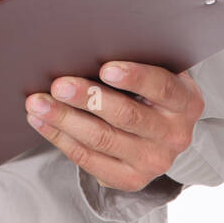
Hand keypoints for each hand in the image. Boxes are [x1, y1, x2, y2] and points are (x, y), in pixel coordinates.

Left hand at [25, 61, 203, 190]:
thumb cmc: (150, 90)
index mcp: (186, 102)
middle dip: (88, 98)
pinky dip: (61, 138)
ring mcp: (154, 162)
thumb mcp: (157, 71)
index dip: (135, 77)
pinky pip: (89, 160)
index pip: (162, 87)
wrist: (161, 132)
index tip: (106, 68)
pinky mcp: (130, 179)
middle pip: (126, 115)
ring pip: (102, 139)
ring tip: (38, 102)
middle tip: (58, 84)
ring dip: (64, 119)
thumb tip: (88, 42)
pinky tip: (41, 122)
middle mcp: (175, 135)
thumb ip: (136, 59)